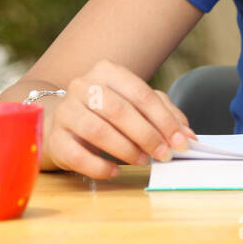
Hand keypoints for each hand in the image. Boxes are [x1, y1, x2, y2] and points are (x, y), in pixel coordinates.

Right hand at [44, 59, 197, 178]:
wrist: (65, 122)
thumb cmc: (108, 113)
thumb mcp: (137, 105)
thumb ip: (164, 114)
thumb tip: (188, 136)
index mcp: (108, 72)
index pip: (141, 94)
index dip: (165, 120)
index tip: (182, 142)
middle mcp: (83, 86)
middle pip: (120, 111)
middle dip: (148, 135)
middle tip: (165, 155)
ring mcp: (65, 111)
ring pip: (98, 131)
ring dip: (126, 150)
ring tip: (143, 161)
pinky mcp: (54, 138)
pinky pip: (77, 155)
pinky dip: (99, 167)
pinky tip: (114, 172)